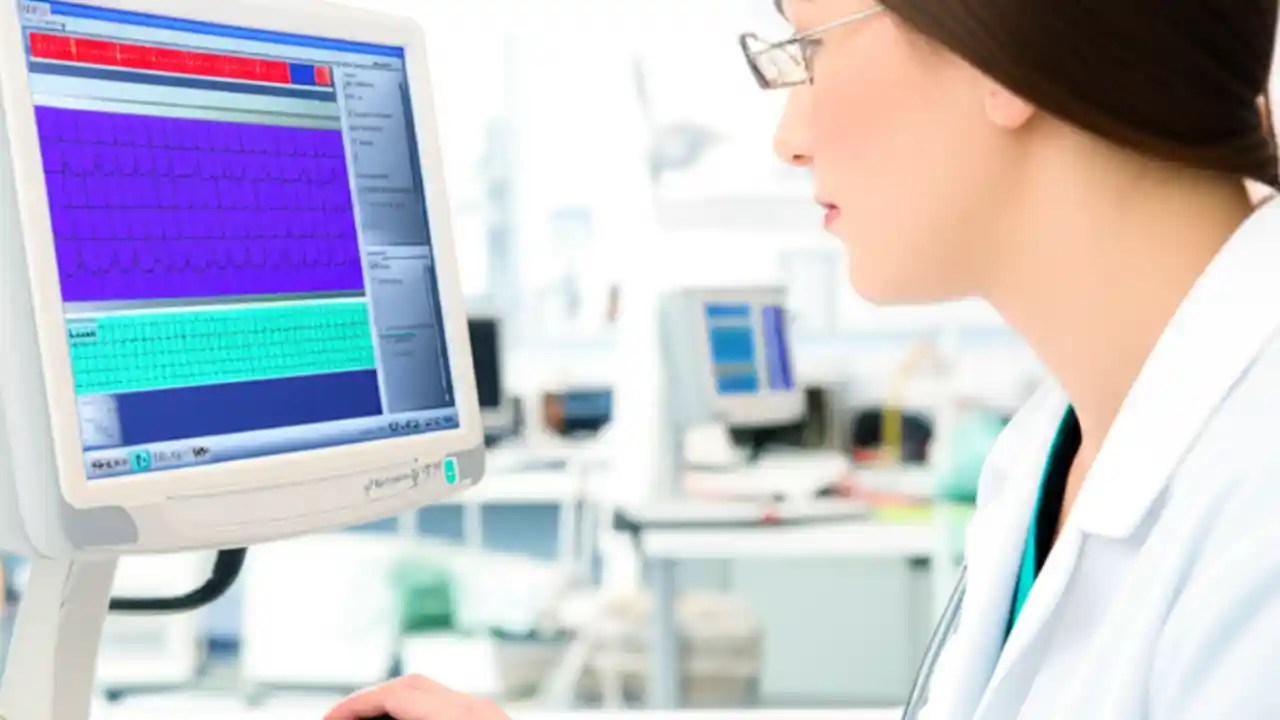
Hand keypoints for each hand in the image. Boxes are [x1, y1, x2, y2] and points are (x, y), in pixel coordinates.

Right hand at [324, 675, 509, 719]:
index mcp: (462, 718)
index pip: (400, 694)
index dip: (357, 704)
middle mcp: (480, 709)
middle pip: (414, 687)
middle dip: (372, 701)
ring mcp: (490, 716)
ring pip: (432, 697)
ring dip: (395, 709)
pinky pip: (448, 710)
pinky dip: (417, 717)